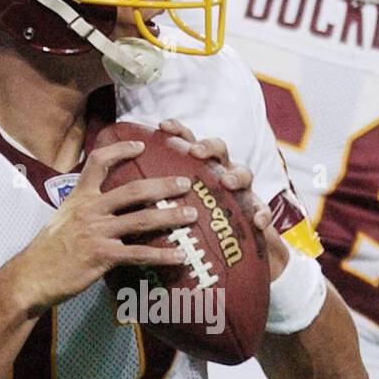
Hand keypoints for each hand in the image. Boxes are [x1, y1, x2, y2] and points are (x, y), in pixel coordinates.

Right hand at [6, 138, 196, 313]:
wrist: (30, 277)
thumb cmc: (46, 252)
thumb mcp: (61, 219)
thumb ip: (81, 209)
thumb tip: (99, 207)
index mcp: (79, 197)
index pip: (99, 162)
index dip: (121, 150)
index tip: (141, 144)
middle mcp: (90, 210)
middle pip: (134, 190)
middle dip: (163, 185)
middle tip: (185, 183)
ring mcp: (97, 232)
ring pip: (142, 219)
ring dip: (171, 217)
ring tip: (191, 215)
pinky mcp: (102, 256)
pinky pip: (139, 253)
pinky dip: (162, 255)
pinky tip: (179, 257)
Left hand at [157, 120, 288, 280]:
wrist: (230, 253)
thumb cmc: (193, 227)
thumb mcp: (172, 213)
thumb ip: (155, 201)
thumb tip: (116, 194)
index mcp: (200, 168)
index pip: (189, 141)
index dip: (178, 130)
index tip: (162, 125)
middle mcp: (221, 173)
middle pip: (219, 150)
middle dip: (208, 147)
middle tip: (195, 152)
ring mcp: (241, 190)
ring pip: (244, 173)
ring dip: (236, 176)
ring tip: (226, 182)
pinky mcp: (256, 211)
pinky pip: (262, 210)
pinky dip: (262, 214)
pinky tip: (259, 223)